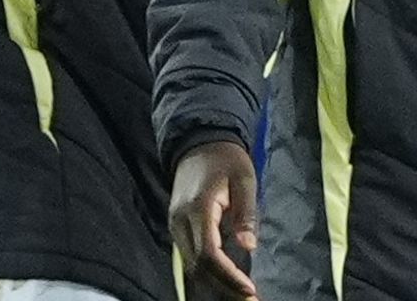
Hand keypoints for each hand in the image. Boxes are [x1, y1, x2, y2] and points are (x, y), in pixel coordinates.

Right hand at [170, 140, 258, 298]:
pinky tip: (224, 279)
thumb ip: (246, 214)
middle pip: (197, 265)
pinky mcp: (177, 224)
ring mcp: (175, 223)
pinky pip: (189, 255)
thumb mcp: (244, 181)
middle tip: (250, 300)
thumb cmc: (226, 160)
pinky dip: (207, 271)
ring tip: (241, 294)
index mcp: (199, 209)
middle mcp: (180, 220)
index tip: (250, 289)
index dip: (228, 276)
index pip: (209, 253)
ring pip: (191, 264)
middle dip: (223, 287)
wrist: (198, 142)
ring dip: (215, 283)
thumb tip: (248, 245)